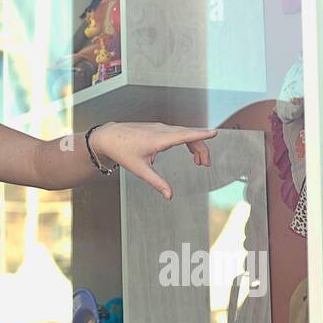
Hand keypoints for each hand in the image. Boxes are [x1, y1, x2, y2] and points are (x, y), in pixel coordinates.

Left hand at [91, 122, 216, 199]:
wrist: (108, 136)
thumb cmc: (121, 150)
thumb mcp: (139, 169)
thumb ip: (157, 182)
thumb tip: (169, 195)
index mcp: (158, 139)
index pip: (184, 135)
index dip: (200, 135)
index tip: (213, 133)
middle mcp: (161, 130)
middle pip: (188, 135)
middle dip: (201, 148)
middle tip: (206, 164)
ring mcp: (160, 127)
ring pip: (184, 133)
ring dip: (195, 145)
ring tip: (200, 162)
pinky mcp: (158, 128)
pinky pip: (178, 132)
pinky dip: (187, 140)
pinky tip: (190, 152)